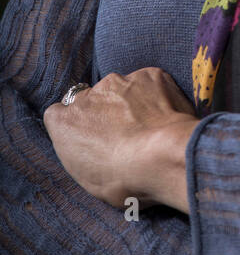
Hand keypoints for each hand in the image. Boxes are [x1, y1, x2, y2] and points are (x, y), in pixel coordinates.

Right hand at [43, 67, 198, 211]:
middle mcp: (88, 95)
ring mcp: (120, 82)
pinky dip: (155, 96)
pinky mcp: (150, 75)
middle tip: (124, 136)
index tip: (93, 140)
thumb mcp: (87, 178)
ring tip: (148, 128)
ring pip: (122, 89)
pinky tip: (164, 116)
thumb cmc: (123, 178)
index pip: (60, 115)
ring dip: (130, 103)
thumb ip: (81, 152)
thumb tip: (92, 147)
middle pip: (92, 99)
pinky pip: (149, 83)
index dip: (78, 126)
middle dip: (105, 113)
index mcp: (64, 122)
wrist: (162, 156)